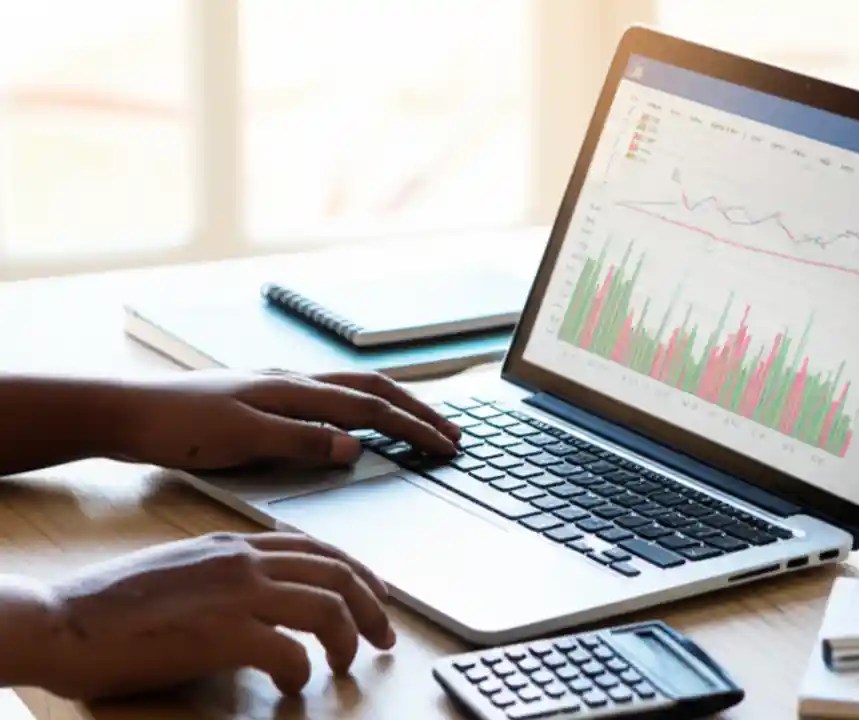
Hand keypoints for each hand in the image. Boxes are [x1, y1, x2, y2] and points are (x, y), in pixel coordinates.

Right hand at [33, 532, 395, 699]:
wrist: (64, 620)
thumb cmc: (113, 604)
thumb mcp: (184, 568)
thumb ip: (228, 571)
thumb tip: (265, 592)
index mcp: (234, 544)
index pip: (317, 548)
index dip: (357, 571)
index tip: (376, 595)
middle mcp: (244, 560)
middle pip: (337, 572)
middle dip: (371, 606)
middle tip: (384, 637)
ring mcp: (237, 593)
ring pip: (327, 606)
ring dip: (347, 639)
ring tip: (345, 665)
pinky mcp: (224, 633)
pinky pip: (290, 652)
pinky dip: (302, 672)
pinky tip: (294, 687)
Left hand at [115, 370, 459, 469]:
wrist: (124, 412)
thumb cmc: (177, 427)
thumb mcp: (240, 439)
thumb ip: (300, 441)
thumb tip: (355, 446)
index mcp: (294, 390)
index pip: (370, 407)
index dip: (413, 426)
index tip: (448, 446)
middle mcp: (294, 382)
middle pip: (374, 389)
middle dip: (418, 410)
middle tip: (454, 434)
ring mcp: (281, 387)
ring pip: (355, 388)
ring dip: (395, 405)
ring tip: (422, 422)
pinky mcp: (267, 398)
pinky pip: (333, 397)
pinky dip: (365, 407)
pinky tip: (362, 419)